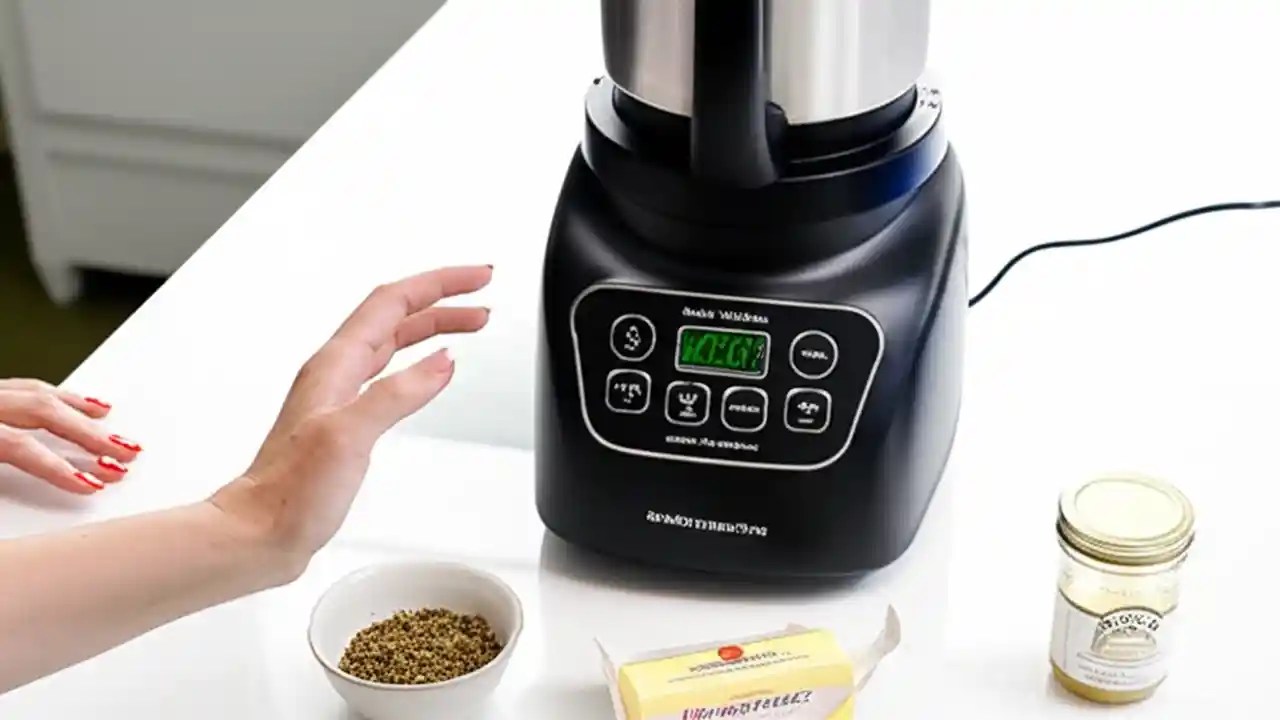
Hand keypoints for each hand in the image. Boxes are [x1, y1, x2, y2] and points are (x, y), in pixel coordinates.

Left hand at [0, 379, 140, 493]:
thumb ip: (0, 486)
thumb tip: (17, 517)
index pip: (20, 445)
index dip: (58, 467)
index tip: (90, 485)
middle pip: (43, 411)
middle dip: (88, 434)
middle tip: (122, 453)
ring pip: (37, 391)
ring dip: (77, 407)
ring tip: (108, 419)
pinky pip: (23, 385)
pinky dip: (53, 393)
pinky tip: (65, 399)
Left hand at [209, 265, 491, 574]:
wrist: (259, 532)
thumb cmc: (290, 492)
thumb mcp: (350, 436)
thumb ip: (398, 394)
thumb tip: (442, 362)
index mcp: (336, 364)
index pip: (394, 301)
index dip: (440, 284)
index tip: (478, 279)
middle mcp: (337, 372)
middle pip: (397, 316)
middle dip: (443, 301)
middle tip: (483, 298)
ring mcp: (340, 396)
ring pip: (394, 342)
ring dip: (433, 326)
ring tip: (468, 324)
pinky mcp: (346, 422)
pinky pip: (389, 373)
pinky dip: (419, 361)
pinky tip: (430, 372)